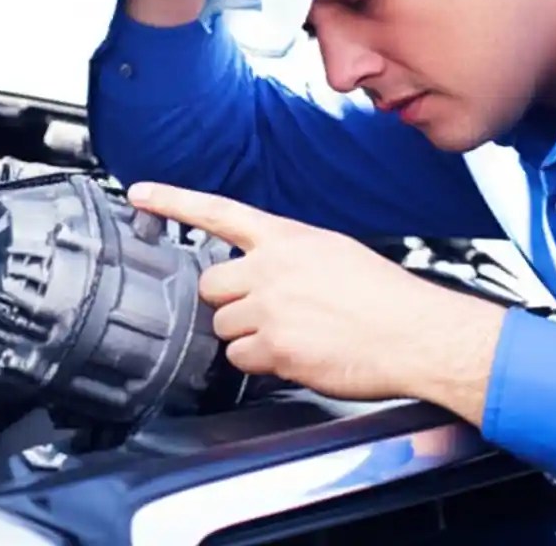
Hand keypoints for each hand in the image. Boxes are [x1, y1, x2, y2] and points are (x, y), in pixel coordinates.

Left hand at [127, 182, 505, 424]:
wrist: (417, 333)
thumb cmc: (385, 297)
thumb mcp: (333, 252)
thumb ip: (287, 255)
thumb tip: (262, 268)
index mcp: (286, 237)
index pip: (217, 211)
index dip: (172, 201)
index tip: (138, 192)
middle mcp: (270, 268)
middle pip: (211, 285)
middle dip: (228, 302)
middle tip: (266, 312)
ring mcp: (269, 308)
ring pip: (223, 326)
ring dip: (246, 336)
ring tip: (292, 335)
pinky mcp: (274, 348)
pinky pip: (240, 359)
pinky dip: (260, 363)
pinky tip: (295, 356)